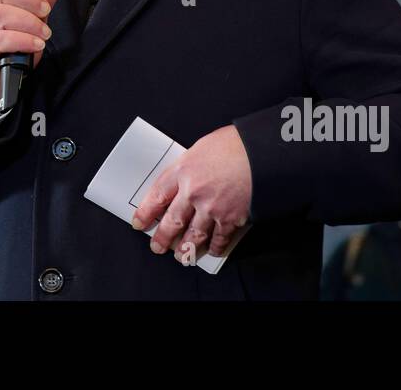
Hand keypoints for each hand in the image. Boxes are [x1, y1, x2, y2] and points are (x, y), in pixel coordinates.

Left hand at [131, 125, 251, 262]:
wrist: (261, 152)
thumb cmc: (234, 144)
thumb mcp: (201, 148)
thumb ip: (190, 167)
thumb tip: (185, 179)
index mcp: (183, 171)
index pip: (157, 195)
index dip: (146, 212)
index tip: (139, 222)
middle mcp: (193, 192)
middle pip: (172, 221)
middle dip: (162, 237)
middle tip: (157, 247)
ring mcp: (211, 207)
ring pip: (193, 235)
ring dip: (185, 249)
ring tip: (181, 256)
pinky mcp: (230, 218)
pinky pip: (219, 238)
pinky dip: (215, 247)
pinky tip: (212, 250)